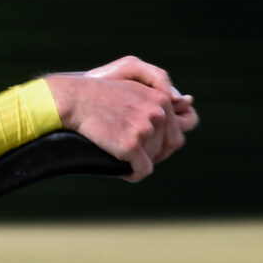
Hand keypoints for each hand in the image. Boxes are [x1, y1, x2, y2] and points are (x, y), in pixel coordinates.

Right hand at [44, 56, 197, 180]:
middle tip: (137, 156)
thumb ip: (159, 100)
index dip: (165, 142)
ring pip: (154, 158)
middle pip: (169, 146)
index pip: (178, 130)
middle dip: (156, 153)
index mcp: (162, 100)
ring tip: (123, 158)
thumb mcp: (135, 88)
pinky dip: (134, 174)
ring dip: (140, 162)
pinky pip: (142, 170)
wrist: (75, 100)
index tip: (150, 145)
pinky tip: (124, 172)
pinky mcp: (130, 145)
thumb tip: (187, 106)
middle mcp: (158, 113)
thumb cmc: (101, 94)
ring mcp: (145, 129)